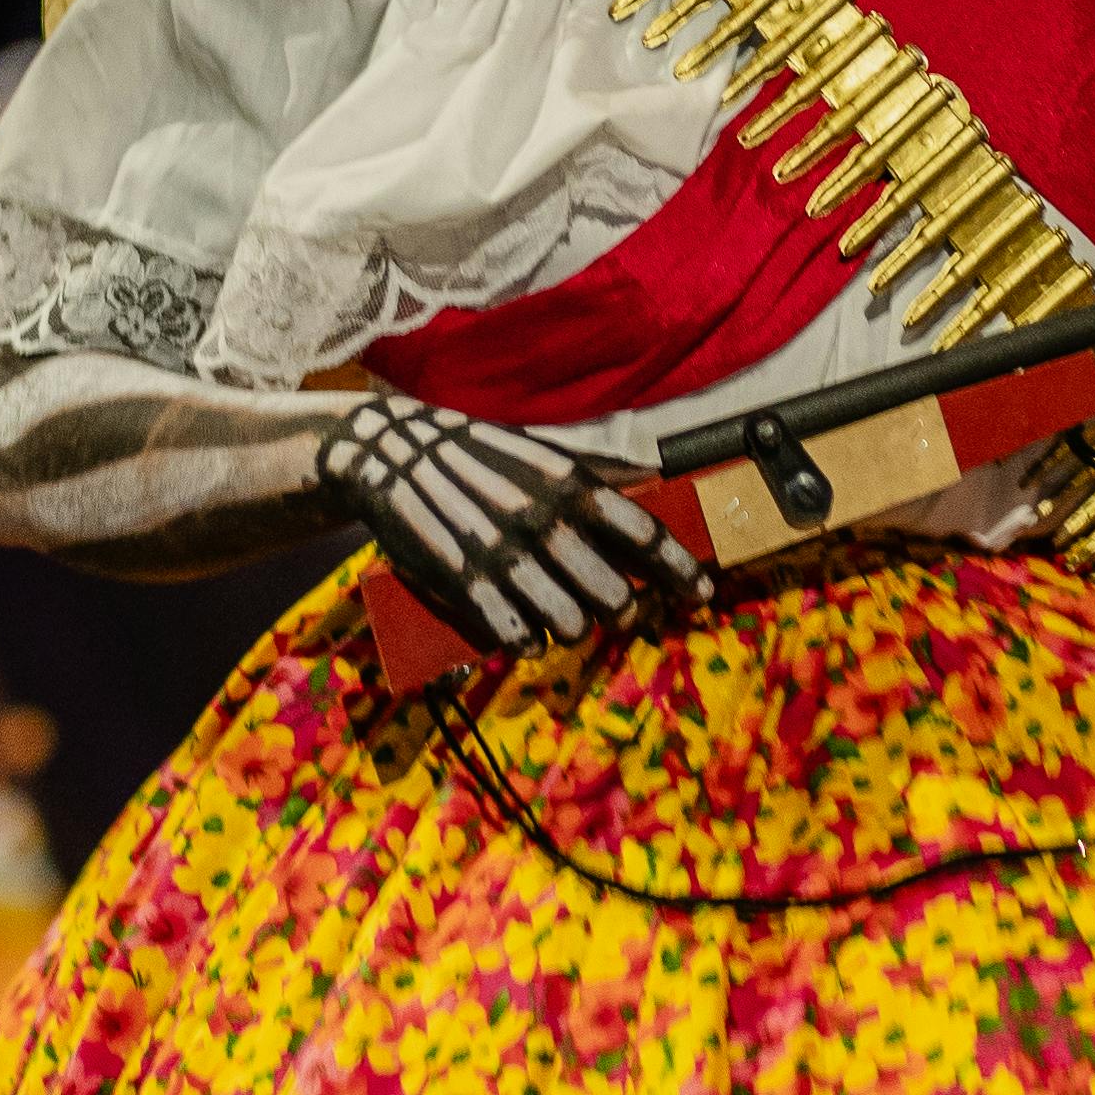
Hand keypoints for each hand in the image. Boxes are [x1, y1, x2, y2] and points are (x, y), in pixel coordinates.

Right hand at [313, 387, 695, 656]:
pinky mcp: (467, 586)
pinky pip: (519, 638)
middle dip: (622, 611)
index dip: (682, 572)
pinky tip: (525, 633)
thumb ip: (589, 486)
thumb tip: (646, 508)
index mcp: (571, 485)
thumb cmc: (478, 457)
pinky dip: (528, 642)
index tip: (703, 595)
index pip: (646, 536)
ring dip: (573, 629)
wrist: (391, 452)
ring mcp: (507, 558)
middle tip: (616, 612)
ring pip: (571, 626)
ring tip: (563, 620)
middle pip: (615, 596)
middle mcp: (546, 523)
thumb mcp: (540, 456)